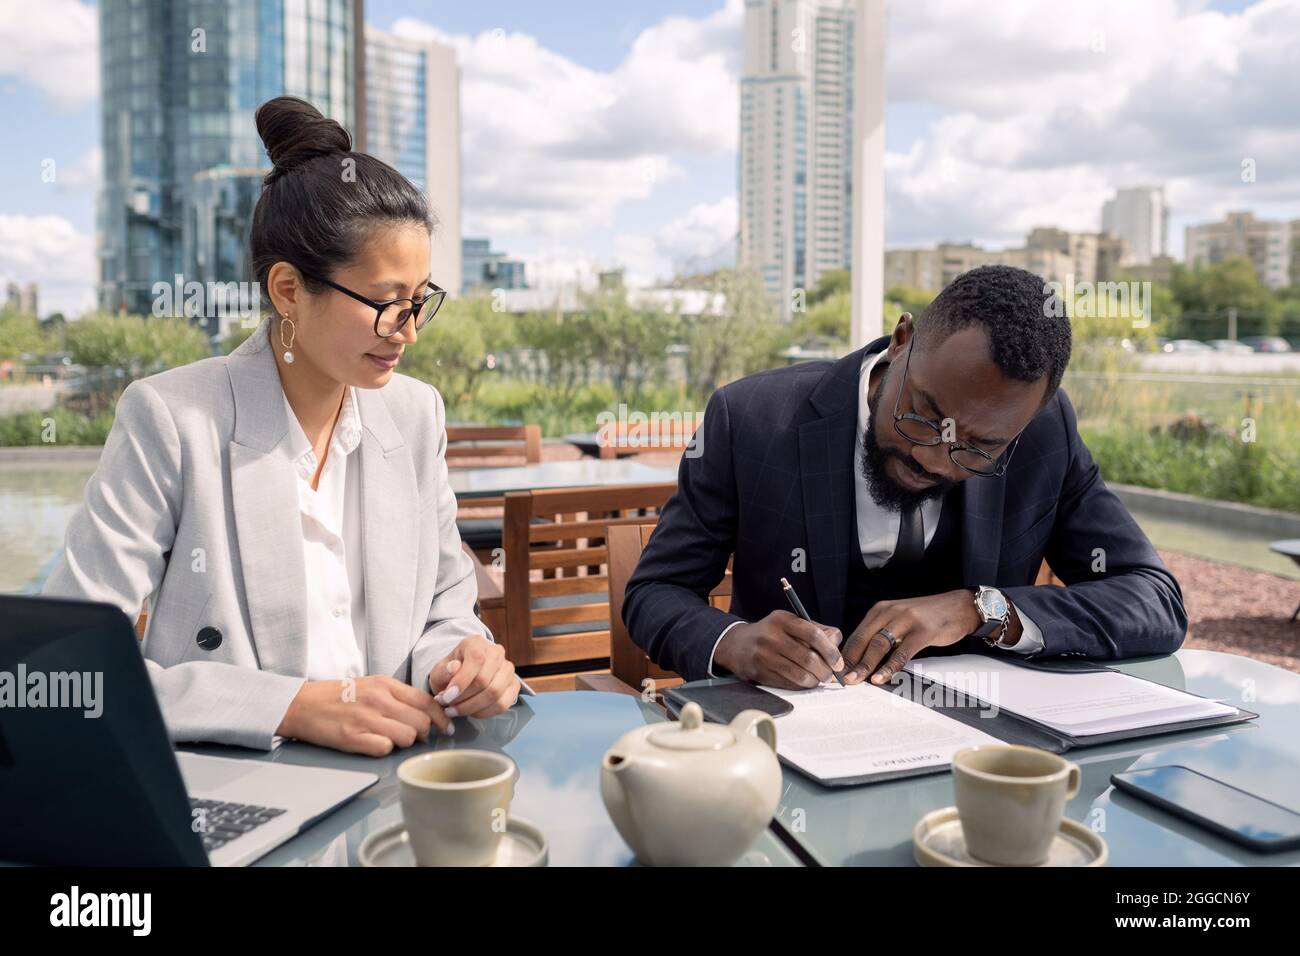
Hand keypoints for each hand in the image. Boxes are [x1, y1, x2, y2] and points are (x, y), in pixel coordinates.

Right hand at [277, 676, 450, 756]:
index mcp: (386, 684)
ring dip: (405, 743)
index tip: (446, 728)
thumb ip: (398, 696)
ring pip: (407, 737)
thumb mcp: (372, 685)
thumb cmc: (339, 696)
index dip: (441, 717)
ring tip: (393, 739)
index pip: (427, 702)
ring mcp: (366, 719)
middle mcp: (379, 700)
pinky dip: (385, 750)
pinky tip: (375, 744)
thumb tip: (426, 712)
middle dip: (423, 733)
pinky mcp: (353, 737)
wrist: (302, 704)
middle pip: (421, 722)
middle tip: (417, 737)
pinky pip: (385, 748)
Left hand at [427, 637, 519, 718]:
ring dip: (472, 707)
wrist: (463, 677)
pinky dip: (484, 712)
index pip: (476, 659)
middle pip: (484, 680)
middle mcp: (496, 652)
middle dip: (463, 699)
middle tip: (447, 707)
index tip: (446, 697)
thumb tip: (453, 668)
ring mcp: (508, 669)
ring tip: (456, 711)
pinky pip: (502, 704)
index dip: (461, 681)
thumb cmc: (450, 673)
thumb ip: (443, 671)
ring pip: (494, 693)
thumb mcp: (439, 671)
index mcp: (477, 643)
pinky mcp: (514, 685)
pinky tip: (471, 712)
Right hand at [713, 610, 844, 688]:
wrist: (736, 644)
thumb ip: (816, 630)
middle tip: (830, 675)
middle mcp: (771, 636)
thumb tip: (836, 647)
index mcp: (782, 619)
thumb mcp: (790, 623)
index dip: (830, 651)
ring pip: (800, 675)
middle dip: (825, 670)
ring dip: (814, 681)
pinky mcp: (759, 672)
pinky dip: (801, 686)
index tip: (838, 662)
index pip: (813, 634)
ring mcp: (763, 655)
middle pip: (808, 658)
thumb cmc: (771, 633)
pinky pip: (788, 684)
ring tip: (818, 679)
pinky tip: (804, 682)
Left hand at [841, 590, 989, 685]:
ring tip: (855, 680)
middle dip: (850, 661)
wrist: (960, 606)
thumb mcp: (899, 619)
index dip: (845, 654)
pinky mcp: (922, 632)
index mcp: (880, 610)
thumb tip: (862, 658)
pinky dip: (889, 667)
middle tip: (841, 679)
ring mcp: (906, 621)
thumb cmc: (928, 616)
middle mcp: (890, 612)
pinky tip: (881, 678)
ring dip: (864, 665)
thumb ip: (882, 633)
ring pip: (878, 645)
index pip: (856, 634)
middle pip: (863, 640)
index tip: (837, 671)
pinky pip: (901, 653)